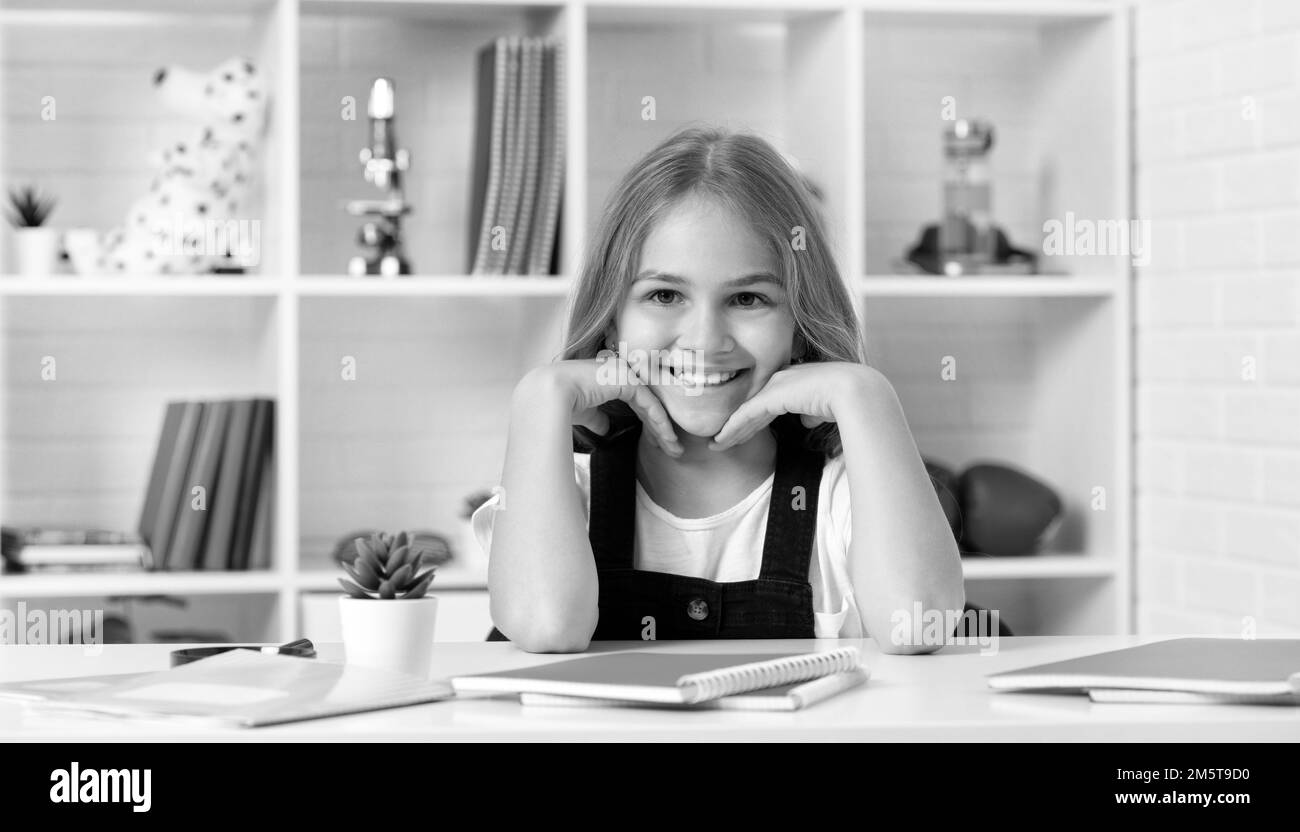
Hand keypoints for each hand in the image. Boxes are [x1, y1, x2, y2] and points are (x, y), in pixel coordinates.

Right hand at [516, 356, 683, 456]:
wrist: (548, 395)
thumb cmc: (559, 404)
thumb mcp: (584, 413)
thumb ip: (597, 416)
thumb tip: (605, 427)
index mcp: (607, 378)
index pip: (635, 402)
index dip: (647, 423)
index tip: (657, 443)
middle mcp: (618, 372)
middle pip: (647, 404)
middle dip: (660, 428)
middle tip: (673, 449)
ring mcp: (624, 374)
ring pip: (651, 405)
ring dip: (664, 428)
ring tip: (674, 448)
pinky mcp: (628, 380)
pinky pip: (649, 404)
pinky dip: (659, 421)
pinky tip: (666, 437)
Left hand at [709, 362, 878, 449]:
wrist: (854, 391)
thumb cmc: (847, 400)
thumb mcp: (826, 407)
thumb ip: (812, 411)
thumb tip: (807, 418)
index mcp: (794, 380)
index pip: (767, 402)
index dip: (753, 419)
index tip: (741, 433)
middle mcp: (781, 379)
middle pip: (752, 406)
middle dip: (737, 425)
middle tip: (721, 440)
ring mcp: (775, 386)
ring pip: (745, 412)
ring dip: (730, 430)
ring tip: (716, 445)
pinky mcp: (771, 396)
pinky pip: (746, 415)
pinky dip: (733, 429)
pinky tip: (721, 440)